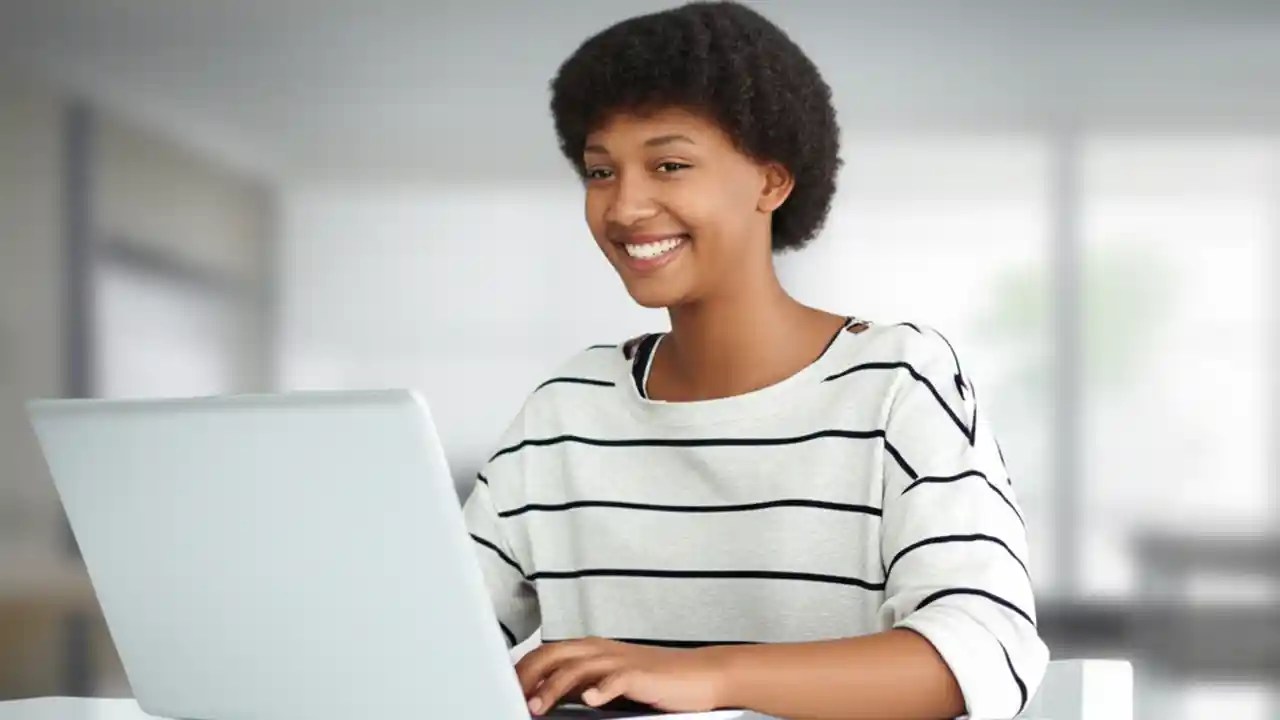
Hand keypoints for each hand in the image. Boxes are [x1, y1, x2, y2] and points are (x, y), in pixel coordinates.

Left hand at [515, 637, 731, 715]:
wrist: (699, 675)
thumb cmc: (653, 680)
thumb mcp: (609, 681)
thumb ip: (580, 683)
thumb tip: (543, 696)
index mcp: (592, 650)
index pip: (547, 653)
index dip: (523, 669)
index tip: (503, 688)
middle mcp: (602, 650)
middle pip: (554, 655)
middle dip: (528, 676)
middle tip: (510, 698)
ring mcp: (621, 661)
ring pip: (577, 668)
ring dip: (553, 688)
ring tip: (536, 707)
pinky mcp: (641, 675)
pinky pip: (616, 679)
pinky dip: (601, 690)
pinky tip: (590, 701)